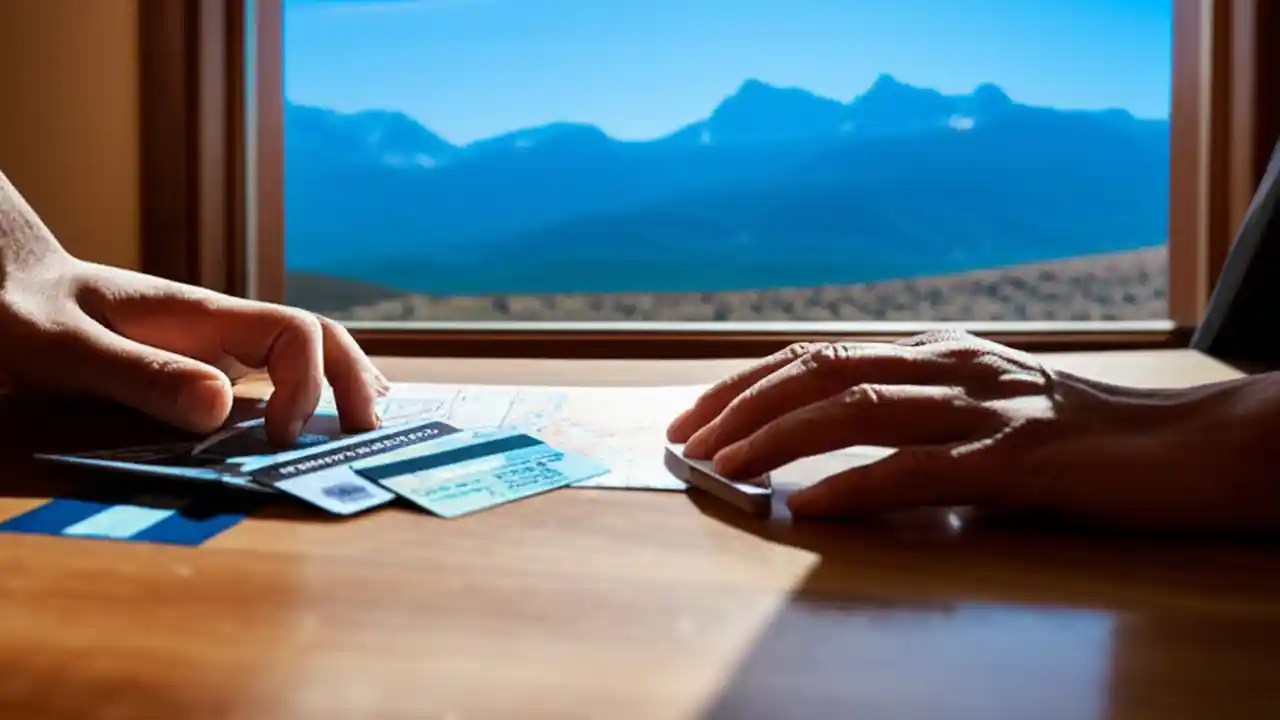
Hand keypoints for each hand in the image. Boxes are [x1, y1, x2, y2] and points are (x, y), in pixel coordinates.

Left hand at [0, 251, 385, 446]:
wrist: (7, 289)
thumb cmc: (24, 312)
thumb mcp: (65, 350)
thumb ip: (139, 375)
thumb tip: (221, 407)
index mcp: (202, 315)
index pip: (295, 330)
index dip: (305, 384)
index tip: (276, 437)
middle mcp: (223, 327)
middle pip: (321, 337)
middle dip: (353, 381)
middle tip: (366, 435)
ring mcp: (218, 344)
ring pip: (308, 351)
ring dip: (344, 384)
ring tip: (366, 428)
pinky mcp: (205, 363)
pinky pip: (276, 372)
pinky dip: (313, 394)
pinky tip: (323, 423)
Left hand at [667, 331, 1279, 531]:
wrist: (1180, 448)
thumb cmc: (1074, 436)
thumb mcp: (979, 406)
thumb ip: (910, 413)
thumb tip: (821, 449)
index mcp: (933, 352)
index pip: (817, 357)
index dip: (747, 384)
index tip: (695, 416)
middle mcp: (948, 365)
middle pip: (820, 373)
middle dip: (742, 407)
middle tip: (687, 443)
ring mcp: (982, 408)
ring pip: (857, 411)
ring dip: (778, 440)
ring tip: (724, 468)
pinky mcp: (1018, 459)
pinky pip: (921, 469)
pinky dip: (857, 485)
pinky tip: (810, 504)